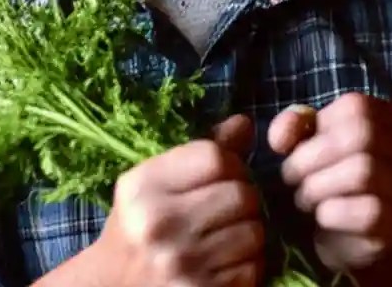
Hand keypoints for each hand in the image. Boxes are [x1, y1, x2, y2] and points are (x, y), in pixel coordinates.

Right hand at [92, 115, 263, 286]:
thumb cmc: (137, 228)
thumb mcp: (152, 184)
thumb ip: (198, 154)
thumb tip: (245, 124)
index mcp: (143, 187)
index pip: (215, 157)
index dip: (231, 164)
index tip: (225, 176)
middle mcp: (159, 224)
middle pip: (242, 195)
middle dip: (244, 199)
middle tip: (230, 209)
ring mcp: (181, 263)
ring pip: (254, 233)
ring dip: (249, 233)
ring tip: (227, 236)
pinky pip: (253, 268)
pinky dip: (247, 265)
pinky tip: (225, 263)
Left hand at [268, 94, 391, 272]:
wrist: (351, 237)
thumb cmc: (331, 179)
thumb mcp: (310, 142)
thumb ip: (295, 126)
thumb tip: (280, 137)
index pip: (357, 107)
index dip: (315, 127)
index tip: (292, 150)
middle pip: (361, 135)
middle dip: (311, 157)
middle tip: (292, 178)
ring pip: (363, 172)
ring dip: (318, 186)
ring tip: (306, 199)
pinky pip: (369, 212)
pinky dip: (333, 212)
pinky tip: (323, 216)